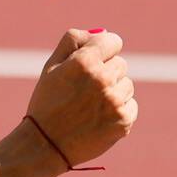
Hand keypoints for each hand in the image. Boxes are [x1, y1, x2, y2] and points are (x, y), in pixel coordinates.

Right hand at [24, 28, 136, 167]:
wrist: (45, 145)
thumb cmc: (47, 103)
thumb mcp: (51, 67)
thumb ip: (72, 41)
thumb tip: (100, 32)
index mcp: (83, 61)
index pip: (113, 40)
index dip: (103, 49)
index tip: (96, 59)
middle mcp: (102, 79)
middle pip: (120, 63)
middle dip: (106, 72)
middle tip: (85, 90)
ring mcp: (114, 100)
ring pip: (127, 85)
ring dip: (113, 92)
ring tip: (90, 106)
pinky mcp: (124, 120)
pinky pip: (131, 105)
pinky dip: (119, 110)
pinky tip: (98, 118)